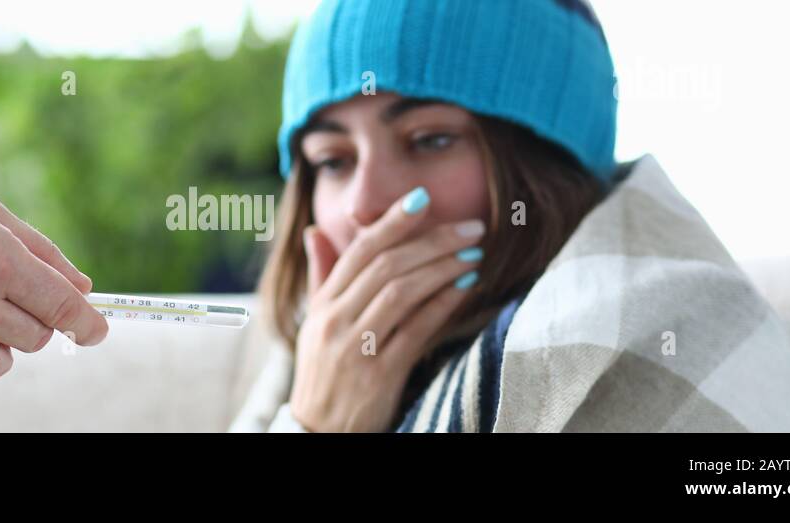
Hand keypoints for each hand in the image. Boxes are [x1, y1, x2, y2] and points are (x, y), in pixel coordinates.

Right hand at [289, 188, 484, 431]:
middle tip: (470, 227)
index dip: (392, 221)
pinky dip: (443, 303)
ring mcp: (355, 347)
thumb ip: (321, 276)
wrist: (319, 432)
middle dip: (432, 240)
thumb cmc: (324, 374)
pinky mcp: (379, 373)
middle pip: (385, 265)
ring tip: (474, 254)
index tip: (423, 198)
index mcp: (322, 304)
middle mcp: (335, 320)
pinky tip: (466, 288)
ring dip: (443, 267)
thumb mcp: (315, 324)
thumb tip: (315, 231)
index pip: (358, 249)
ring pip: (402, 291)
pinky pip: (416, 329)